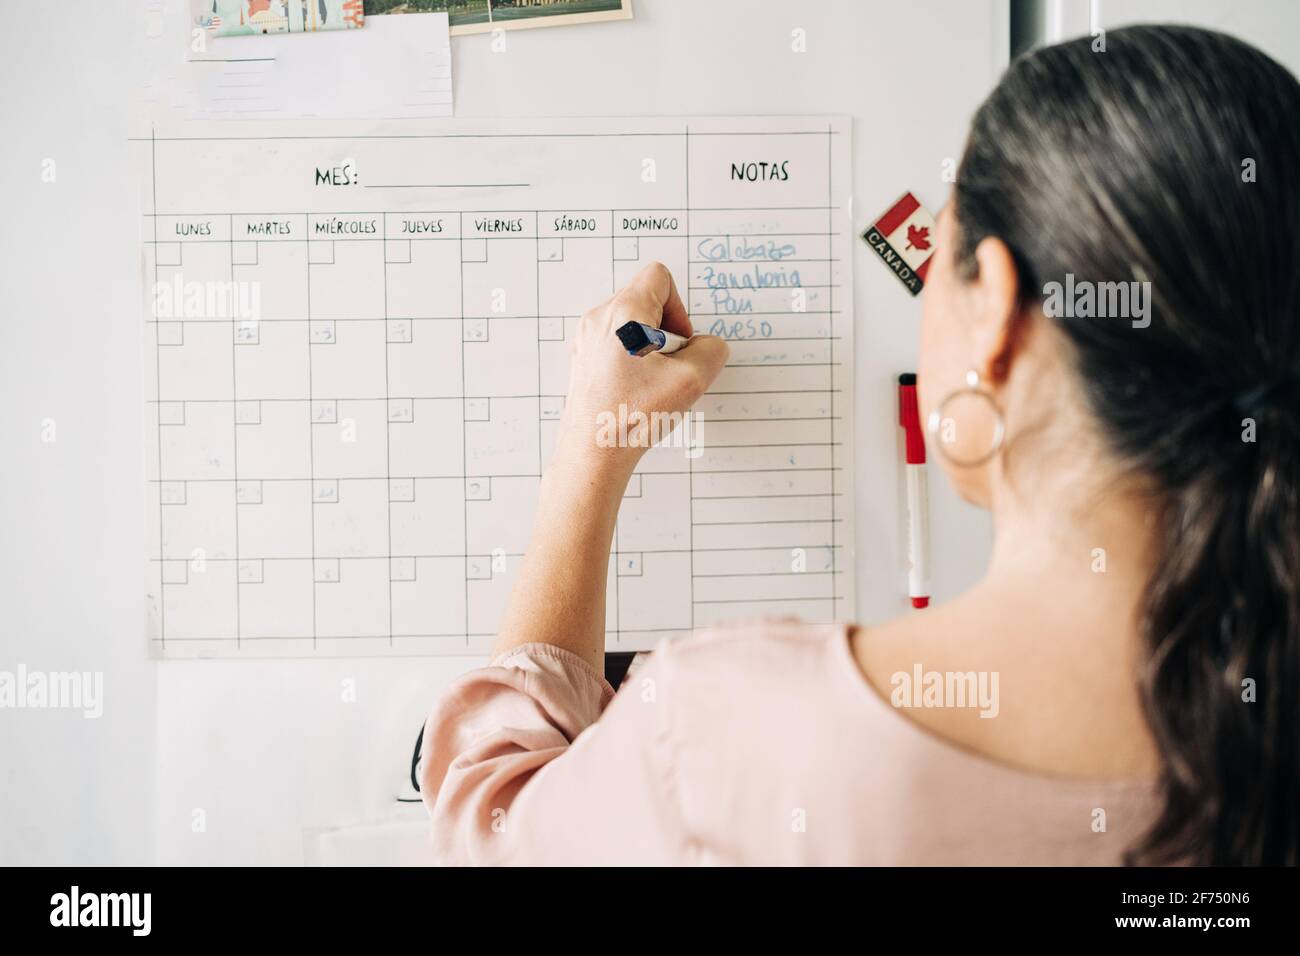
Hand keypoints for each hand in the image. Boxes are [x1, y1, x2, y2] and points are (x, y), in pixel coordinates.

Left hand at [558, 262, 728, 476]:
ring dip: (651, 347)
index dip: (680, 306)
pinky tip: (637, 392)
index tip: (681, 341)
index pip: (659, 277)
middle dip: (667, 330)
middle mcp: (599, 319)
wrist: (592, 453)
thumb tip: (708, 346)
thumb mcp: (691, 380)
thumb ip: (711, 351)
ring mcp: (587, 340)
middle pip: (645, 300)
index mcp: (623, 313)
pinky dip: (634, 361)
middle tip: (670, 366)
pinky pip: (617, 345)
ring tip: (652, 382)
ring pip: (631, 325)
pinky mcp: (584, 361)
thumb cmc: (632, 416)